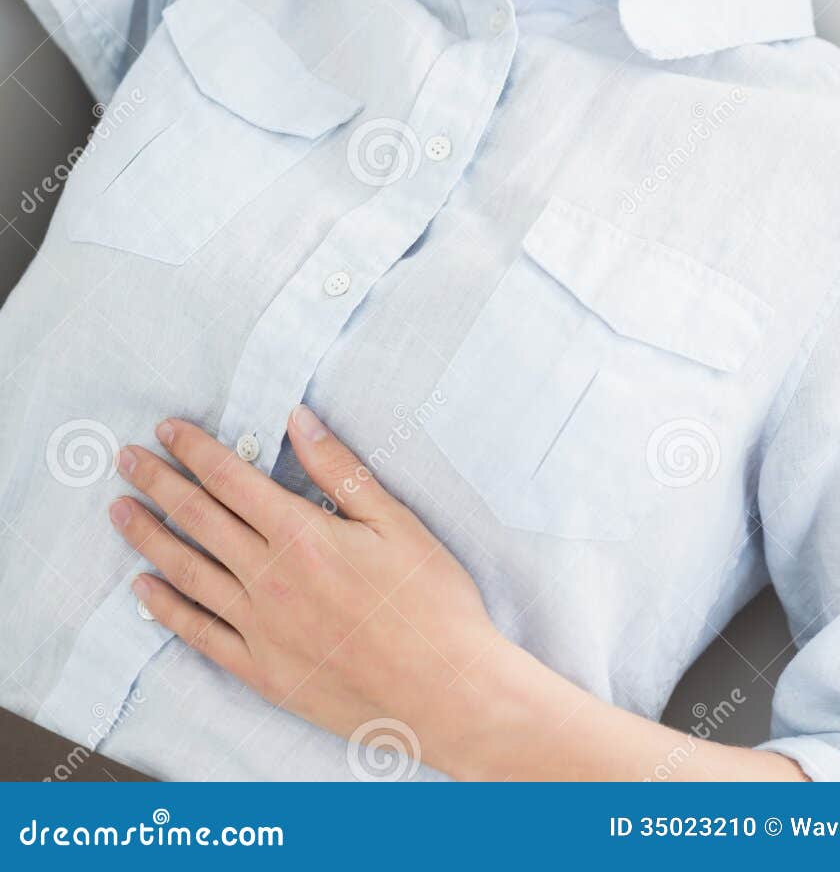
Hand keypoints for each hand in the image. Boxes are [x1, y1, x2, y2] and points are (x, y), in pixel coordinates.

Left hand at [108, 406, 508, 775]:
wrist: (445, 693)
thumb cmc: (432, 603)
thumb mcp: (397, 522)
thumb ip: (340, 469)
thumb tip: (297, 420)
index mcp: (302, 535)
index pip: (231, 480)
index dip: (195, 450)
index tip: (166, 429)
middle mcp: (270, 578)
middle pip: (200, 519)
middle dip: (160, 482)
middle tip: (126, 458)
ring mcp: (260, 628)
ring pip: (188, 572)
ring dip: (150, 537)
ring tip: (120, 511)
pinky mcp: (262, 670)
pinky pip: (200, 634)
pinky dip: (166, 608)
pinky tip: (143, 588)